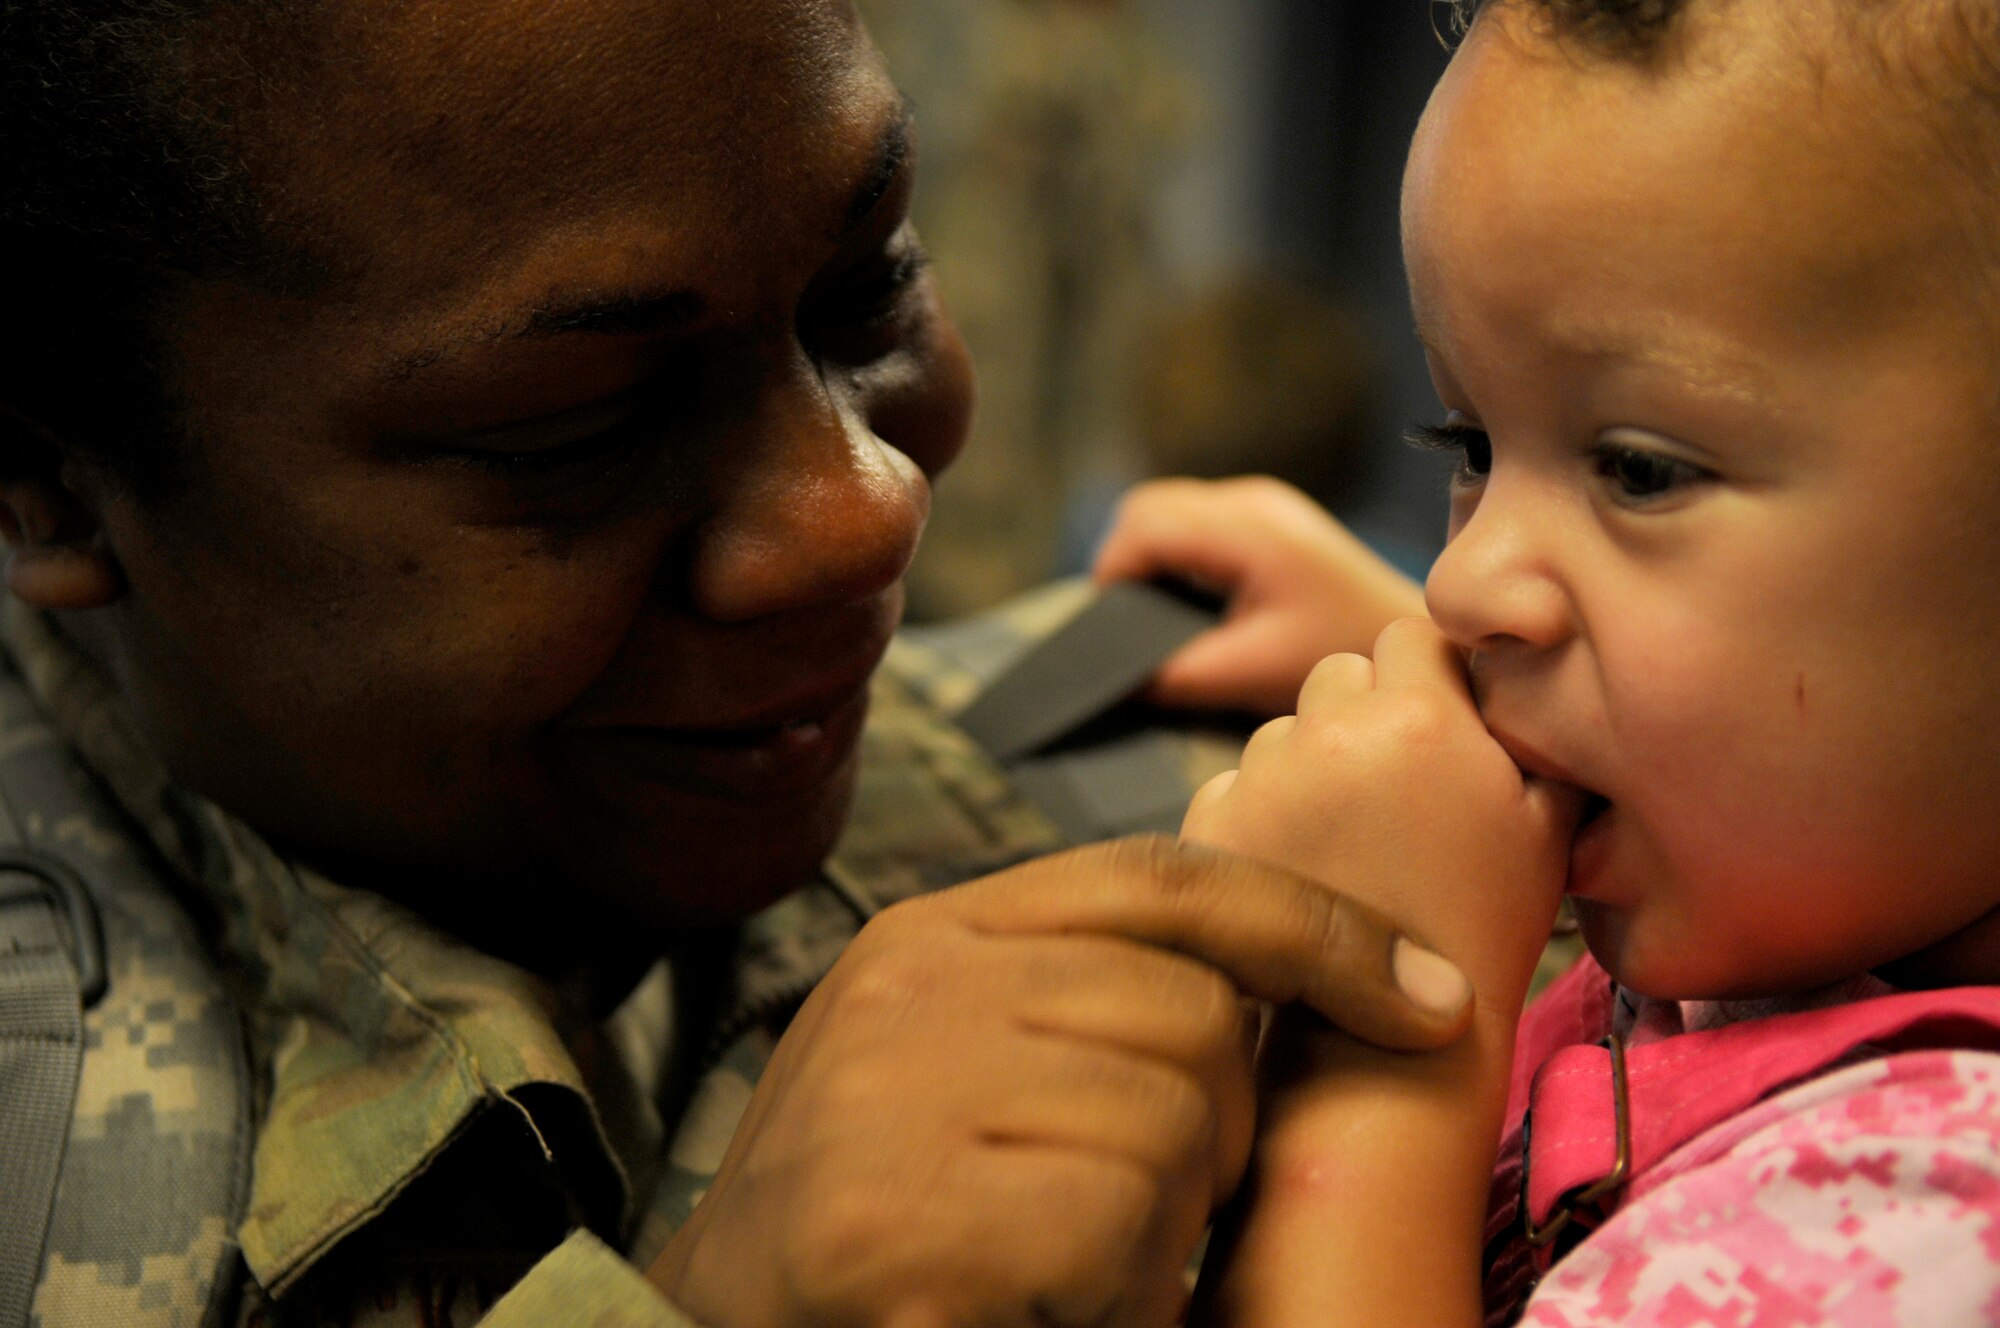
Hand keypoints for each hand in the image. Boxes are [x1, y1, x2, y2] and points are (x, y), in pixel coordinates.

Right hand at [646, 836, 1472, 1327]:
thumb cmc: (881, 1207)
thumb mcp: (966, 1062)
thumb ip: (1085, 998)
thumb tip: (1278, 982)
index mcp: (933, 936)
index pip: (1165, 879)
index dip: (1317, 927)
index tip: (1425, 993)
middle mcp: (912, 987)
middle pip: (1191, 1011)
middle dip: (1216, 1129)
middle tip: (1134, 1215)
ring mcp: (897, 1092)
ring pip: (1174, 1115)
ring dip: (1163, 1224)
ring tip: (1069, 1265)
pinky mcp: (902, 1217)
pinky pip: (1118, 1219)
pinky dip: (1117, 1285)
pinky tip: (1042, 1304)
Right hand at [1092, 477, 1423, 717]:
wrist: (1416, 638)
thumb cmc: (1343, 653)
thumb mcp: (1252, 671)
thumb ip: (1178, 674)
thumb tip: (1116, 679)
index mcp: (1249, 530)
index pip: (1144, 526)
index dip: (1111, 573)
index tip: (1103, 627)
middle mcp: (1252, 500)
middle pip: (1147, 506)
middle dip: (1122, 560)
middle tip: (1121, 624)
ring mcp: (1262, 502)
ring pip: (1166, 507)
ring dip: (1147, 554)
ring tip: (1148, 615)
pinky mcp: (1268, 515)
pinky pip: (1195, 518)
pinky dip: (1174, 552)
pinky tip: (1186, 600)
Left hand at [1180, 619, 1577, 1012]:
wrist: (1390, 1045)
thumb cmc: (1483, 932)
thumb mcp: (1545, 828)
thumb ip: (1536, 736)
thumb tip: (1532, 682)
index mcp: (1419, 720)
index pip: (1413, 635)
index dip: (1432, 677)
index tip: (1443, 725)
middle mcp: (1330, 735)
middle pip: (1341, 671)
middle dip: (1367, 710)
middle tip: (1395, 785)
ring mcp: (1262, 779)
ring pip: (1284, 728)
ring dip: (1311, 761)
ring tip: (1349, 842)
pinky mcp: (1213, 822)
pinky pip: (1238, 782)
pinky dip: (1262, 812)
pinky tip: (1303, 868)